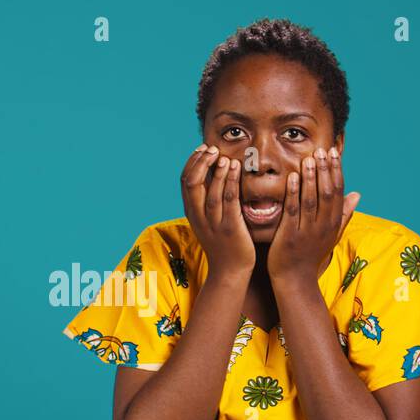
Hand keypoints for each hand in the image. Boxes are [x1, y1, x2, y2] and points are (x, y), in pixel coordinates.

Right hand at [180, 144, 254, 277]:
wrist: (230, 271)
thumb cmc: (223, 244)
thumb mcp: (208, 221)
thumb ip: (207, 201)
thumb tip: (211, 175)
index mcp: (192, 213)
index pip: (184, 181)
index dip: (192, 162)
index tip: (202, 148)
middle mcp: (199, 216)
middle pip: (192, 183)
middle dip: (200, 162)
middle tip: (212, 148)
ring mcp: (213, 222)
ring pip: (209, 191)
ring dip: (215, 170)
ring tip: (222, 155)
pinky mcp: (229, 227)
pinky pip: (228, 200)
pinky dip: (230, 181)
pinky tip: (235, 167)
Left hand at [267, 145, 360, 286]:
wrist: (295, 279)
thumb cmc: (311, 255)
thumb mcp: (331, 235)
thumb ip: (343, 214)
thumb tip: (358, 194)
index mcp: (333, 223)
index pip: (338, 192)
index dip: (336, 171)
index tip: (333, 153)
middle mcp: (323, 226)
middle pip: (327, 193)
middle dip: (325, 170)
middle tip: (322, 149)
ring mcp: (307, 231)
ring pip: (311, 200)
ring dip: (311, 177)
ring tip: (309, 158)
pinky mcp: (290, 235)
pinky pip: (293, 211)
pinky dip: (294, 193)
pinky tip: (293, 177)